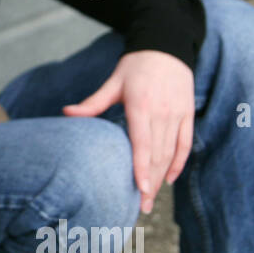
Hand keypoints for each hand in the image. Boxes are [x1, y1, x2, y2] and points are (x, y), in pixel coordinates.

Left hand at [61, 50, 193, 214]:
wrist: (167, 46)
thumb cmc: (135, 66)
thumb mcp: (113, 82)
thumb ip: (92, 103)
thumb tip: (66, 113)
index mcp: (140, 105)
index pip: (143, 142)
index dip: (142, 167)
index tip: (140, 189)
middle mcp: (162, 111)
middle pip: (157, 154)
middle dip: (149, 182)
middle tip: (140, 206)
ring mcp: (177, 113)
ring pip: (170, 152)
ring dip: (161, 177)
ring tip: (150, 199)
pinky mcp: (187, 114)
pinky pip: (185, 143)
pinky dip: (178, 162)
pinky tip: (168, 179)